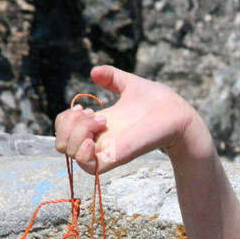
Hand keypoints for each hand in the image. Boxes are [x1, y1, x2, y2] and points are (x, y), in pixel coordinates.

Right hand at [54, 65, 208, 174]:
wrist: (178, 114)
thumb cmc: (158, 101)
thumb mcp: (128, 84)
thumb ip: (111, 77)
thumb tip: (94, 71)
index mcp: (99, 125)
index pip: (65, 130)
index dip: (66, 119)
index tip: (84, 108)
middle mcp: (99, 140)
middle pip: (61, 143)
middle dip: (68, 124)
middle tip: (93, 115)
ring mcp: (107, 150)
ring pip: (69, 154)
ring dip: (75, 134)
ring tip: (99, 121)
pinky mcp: (117, 158)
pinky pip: (88, 167)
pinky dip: (83, 153)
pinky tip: (93, 139)